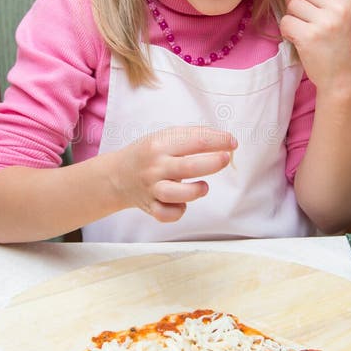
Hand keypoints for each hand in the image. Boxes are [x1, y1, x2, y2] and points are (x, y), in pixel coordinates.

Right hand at [113, 126, 236, 222]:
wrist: (118, 174)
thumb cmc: (150, 153)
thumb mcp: (165, 136)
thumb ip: (193, 136)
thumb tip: (225, 140)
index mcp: (160, 145)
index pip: (195, 141)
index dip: (218, 141)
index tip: (232, 142)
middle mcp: (155, 166)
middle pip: (188, 167)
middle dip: (212, 163)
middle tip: (225, 159)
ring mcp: (152, 188)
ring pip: (174, 194)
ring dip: (195, 191)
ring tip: (203, 186)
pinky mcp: (150, 206)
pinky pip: (165, 214)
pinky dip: (177, 211)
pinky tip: (183, 202)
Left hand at [279, 0, 350, 90]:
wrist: (340, 75)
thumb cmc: (336, 43)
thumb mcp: (341, 15)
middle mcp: (339, 8)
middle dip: (296, 1)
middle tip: (304, 18)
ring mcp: (324, 23)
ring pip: (291, 5)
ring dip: (291, 17)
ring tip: (304, 30)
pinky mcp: (309, 36)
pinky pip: (285, 22)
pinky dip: (286, 31)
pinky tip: (298, 39)